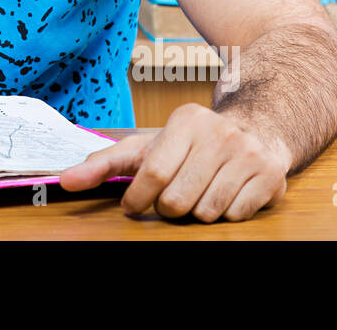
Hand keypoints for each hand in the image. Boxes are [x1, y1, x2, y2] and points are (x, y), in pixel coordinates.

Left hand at [60, 103, 290, 222]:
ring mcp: (249, 155)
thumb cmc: (191, 143)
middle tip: (172, 195)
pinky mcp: (272, 177)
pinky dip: (226, 213)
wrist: (258, 128)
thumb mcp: (147, 144)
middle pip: (178, 200)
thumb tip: (64, 181)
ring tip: (200, 189)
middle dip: (168, 207)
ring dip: (197, 210)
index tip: (133, 204)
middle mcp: (221, 134)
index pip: (153, 173)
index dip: (139, 198)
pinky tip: (226, 192)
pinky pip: (236, 216)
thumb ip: (104, 162)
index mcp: (187, 120)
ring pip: (207, 212)